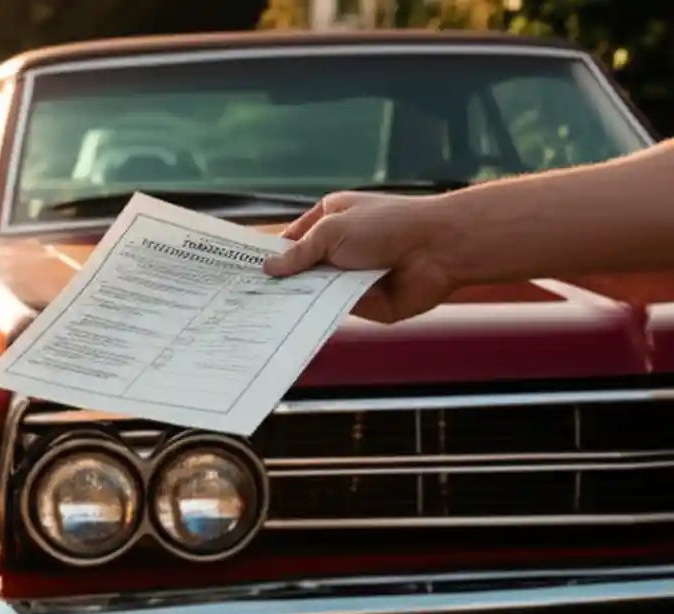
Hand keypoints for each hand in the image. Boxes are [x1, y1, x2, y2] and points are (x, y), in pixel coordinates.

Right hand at [262, 191, 462, 322]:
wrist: (438, 249)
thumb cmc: (387, 225)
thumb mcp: (332, 231)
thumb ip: (299, 253)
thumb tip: (269, 269)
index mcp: (330, 220)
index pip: (291, 241)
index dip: (271, 255)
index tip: (245, 272)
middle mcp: (339, 249)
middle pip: (300, 270)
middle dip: (279, 282)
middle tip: (244, 299)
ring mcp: (350, 277)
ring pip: (315, 293)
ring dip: (297, 301)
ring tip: (260, 315)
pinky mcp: (363, 303)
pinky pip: (334, 311)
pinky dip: (318, 316)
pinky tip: (292, 325)